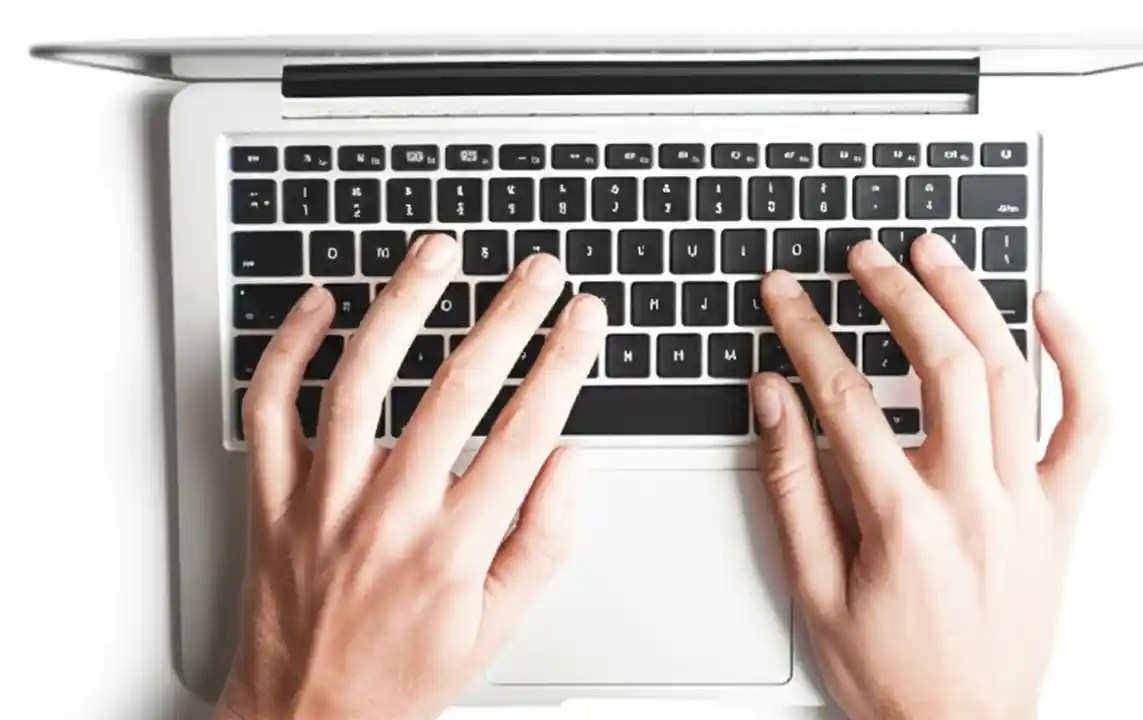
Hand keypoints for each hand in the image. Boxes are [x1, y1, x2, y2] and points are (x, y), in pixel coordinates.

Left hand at [215, 235, 605, 719]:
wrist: (303, 717)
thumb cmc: (402, 675)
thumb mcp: (497, 629)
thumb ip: (542, 542)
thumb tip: (572, 463)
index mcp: (453, 548)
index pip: (525, 431)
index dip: (563, 362)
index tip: (583, 317)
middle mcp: (388, 512)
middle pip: (456, 389)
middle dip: (507, 317)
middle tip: (536, 271)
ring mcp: (323, 498)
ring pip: (361, 379)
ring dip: (404, 305)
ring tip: (438, 254)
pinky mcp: (273, 495)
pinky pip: (270, 407)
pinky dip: (288, 347)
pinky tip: (321, 303)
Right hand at [751, 234, 1107, 719]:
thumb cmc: (887, 671)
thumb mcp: (813, 589)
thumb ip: (791, 486)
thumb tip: (774, 399)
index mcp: (904, 524)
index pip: (847, 397)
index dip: (807, 332)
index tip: (785, 293)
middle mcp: (974, 503)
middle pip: (940, 366)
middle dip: (895, 295)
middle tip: (863, 256)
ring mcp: (1026, 503)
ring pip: (1010, 376)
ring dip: (970, 302)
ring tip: (934, 255)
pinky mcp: (1060, 512)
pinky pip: (1089, 423)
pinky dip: (1077, 358)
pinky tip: (1049, 310)